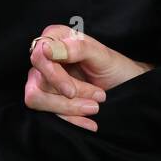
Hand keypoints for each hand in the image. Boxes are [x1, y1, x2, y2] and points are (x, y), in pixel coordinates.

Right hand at [23, 24, 153, 131]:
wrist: (123, 85)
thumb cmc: (113, 66)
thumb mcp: (101, 55)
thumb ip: (76, 48)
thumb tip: (46, 48)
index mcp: (55, 38)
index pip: (39, 57)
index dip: (53, 76)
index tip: (71, 91)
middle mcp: (45, 57)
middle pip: (38, 82)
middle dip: (68, 97)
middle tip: (98, 97)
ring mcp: (43, 78)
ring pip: (37, 99)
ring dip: (69, 108)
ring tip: (95, 107)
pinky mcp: (47, 97)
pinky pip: (47, 113)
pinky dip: (70, 120)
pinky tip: (88, 122)